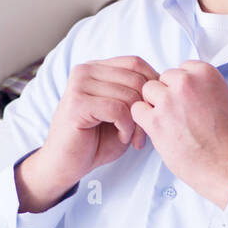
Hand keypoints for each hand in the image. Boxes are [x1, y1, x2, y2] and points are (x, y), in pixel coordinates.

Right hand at [18, 55, 157, 211]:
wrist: (65, 164)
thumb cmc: (95, 140)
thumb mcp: (121, 111)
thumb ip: (135, 94)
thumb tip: (161, 84)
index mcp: (95, 68)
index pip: (136, 63)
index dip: (152, 87)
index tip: (152, 112)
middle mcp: (84, 71)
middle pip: (135, 79)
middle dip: (147, 108)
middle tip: (143, 133)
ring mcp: (79, 85)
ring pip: (129, 95)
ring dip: (137, 122)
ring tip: (131, 137)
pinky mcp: (77, 104)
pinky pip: (118, 109)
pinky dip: (126, 127)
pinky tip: (121, 137)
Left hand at [129, 60, 227, 208]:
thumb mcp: (225, 100)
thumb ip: (204, 89)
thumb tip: (189, 90)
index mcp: (206, 74)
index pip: (181, 68)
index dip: (180, 86)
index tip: (184, 98)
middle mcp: (186, 83)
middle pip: (162, 79)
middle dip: (166, 95)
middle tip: (176, 114)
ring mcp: (169, 101)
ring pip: (147, 91)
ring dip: (153, 105)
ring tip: (168, 122)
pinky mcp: (156, 121)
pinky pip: (137, 110)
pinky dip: (143, 120)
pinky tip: (156, 130)